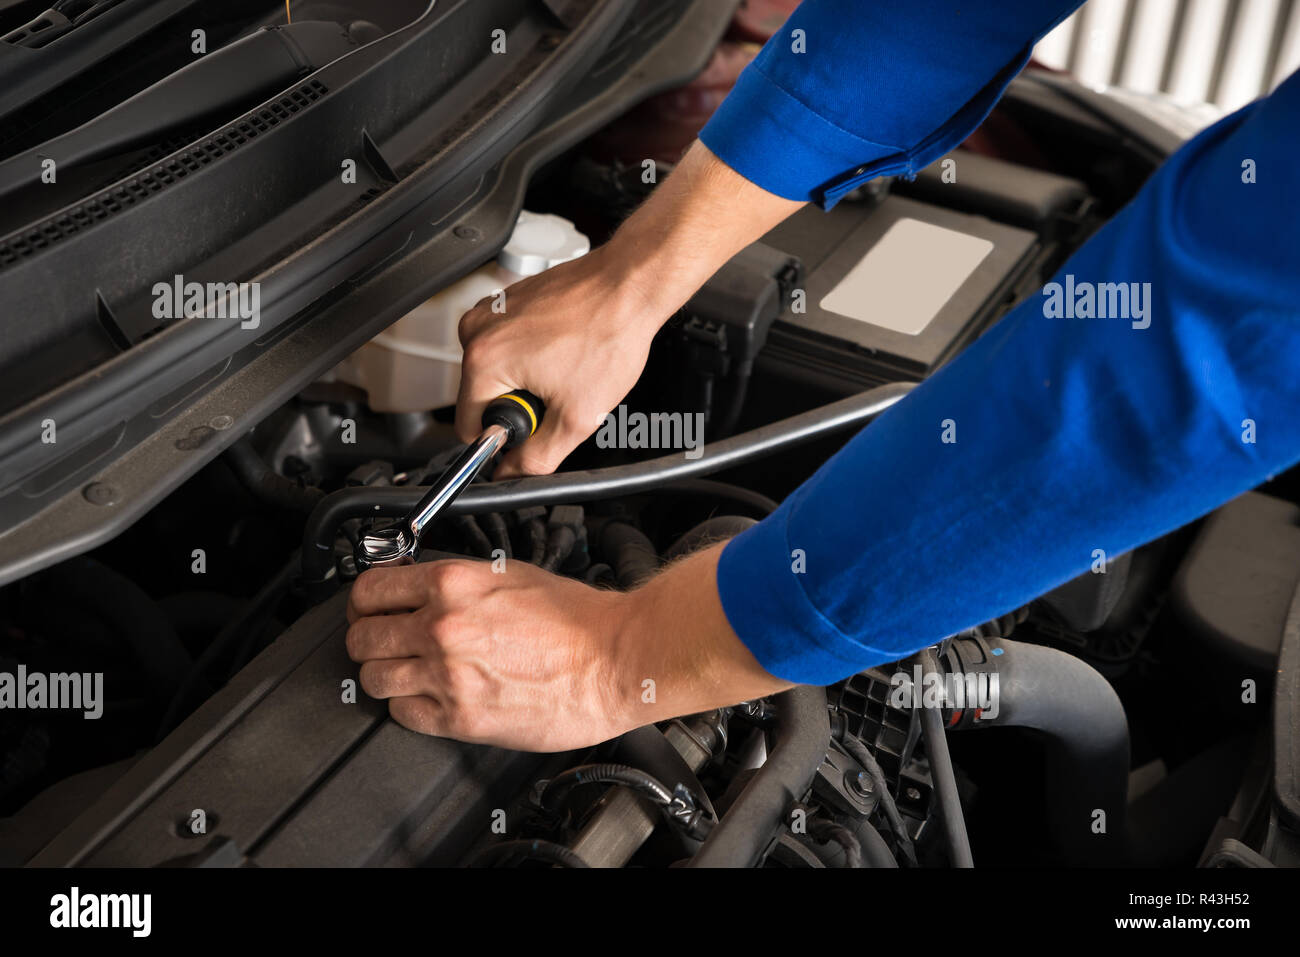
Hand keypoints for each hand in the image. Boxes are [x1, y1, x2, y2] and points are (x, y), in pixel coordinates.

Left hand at [344, 543, 790, 751]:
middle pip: (363, 637)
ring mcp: (447, 675)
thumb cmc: (578, 620)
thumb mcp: (511, 574)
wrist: (615, 660)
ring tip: (405, 671)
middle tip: (383, 640)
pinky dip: (409, 706)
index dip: (365, 600)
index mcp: (453, 584)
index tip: (369, 607)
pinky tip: (428, 696)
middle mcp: (442, 627)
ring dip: (385, 674)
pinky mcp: (459, 717)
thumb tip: (421, 589)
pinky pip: (403, 714)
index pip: (370, 589)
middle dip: (369, 638)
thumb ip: (458, 583)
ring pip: (373, 679)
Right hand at [454, 244, 662, 477]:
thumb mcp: (577, 417)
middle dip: (520, 406)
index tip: (536, 426)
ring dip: (527, 380)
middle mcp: (476, 330)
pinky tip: (563, 349)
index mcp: (482, 360)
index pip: (468, 426)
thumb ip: (537, 457)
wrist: (630, 285)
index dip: (504, 438)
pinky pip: (508, 347)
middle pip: (483, 398)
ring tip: (565, 367)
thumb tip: (511, 474)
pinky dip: (532, 356)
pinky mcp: (507, 301)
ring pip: (496, 373)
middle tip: (560, 392)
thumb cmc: (609, 333)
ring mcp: (491, 311)